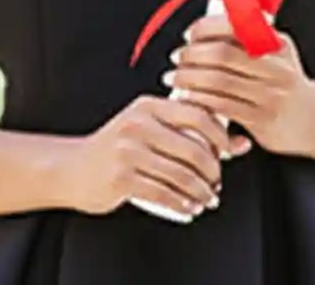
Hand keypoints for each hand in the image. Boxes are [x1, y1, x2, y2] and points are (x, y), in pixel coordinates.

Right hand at [62, 94, 250, 218]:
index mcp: (148, 106)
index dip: (220, 134)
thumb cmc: (118, 148)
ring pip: (180, 174)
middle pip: (192, 148)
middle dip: (213, 171)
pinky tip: (190, 208)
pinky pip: (162, 193)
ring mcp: (127, 151)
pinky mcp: (121, 177)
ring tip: (207, 199)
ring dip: (201, 192)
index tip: (230, 151)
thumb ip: (189, 130)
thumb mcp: (150, 129)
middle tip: (217, 184)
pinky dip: (182, 204)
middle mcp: (138, 124)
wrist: (72, 168)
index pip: (197, 113)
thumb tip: (242, 142)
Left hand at [164, 15, 314, 157]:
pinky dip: (200, 100)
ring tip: (175, 78)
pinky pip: (222, 107)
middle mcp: (275, 67)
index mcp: (275, 44)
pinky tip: (189, 99)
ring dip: (189, 78)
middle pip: (222, 54)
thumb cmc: (289, 84)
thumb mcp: (279, 53)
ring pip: (218, 81)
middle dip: (192, 55)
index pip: (233, 27)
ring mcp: (269, 95)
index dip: (205, 29)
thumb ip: (251, 37)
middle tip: (177, 58)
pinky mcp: (262, 120)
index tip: (189, 35)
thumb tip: (208, 23)